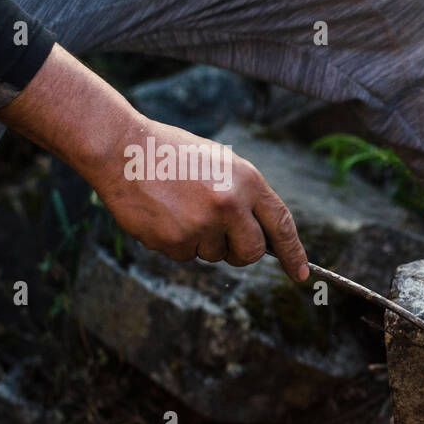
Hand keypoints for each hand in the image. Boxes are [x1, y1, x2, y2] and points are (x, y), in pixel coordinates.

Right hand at [0, 46, 309, 280]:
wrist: (121, 149)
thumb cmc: (174, 155)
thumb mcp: (222, 165)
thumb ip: (246, 198)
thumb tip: (264, 237)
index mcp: (248, 181)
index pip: (282, 225)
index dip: (294, 254)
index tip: (301, 274)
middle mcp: (230, 204)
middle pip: (251, 252)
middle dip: (240, 251)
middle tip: (222, 235)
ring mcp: (202, 225)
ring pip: (215, 255)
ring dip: (202, 241)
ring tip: (181, 207)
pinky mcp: (175, 241)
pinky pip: (186, 256)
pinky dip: (177, 243)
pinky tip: (163, 215)